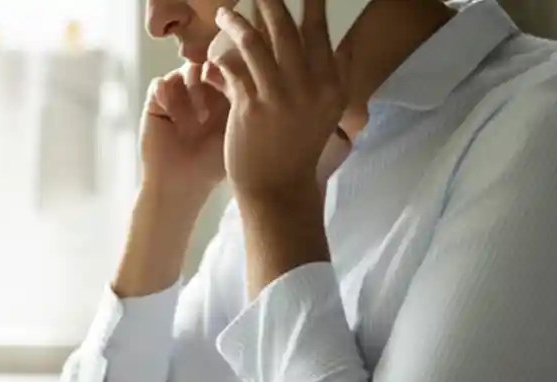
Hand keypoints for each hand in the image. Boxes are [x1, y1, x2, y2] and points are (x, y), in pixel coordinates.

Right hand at [140, 63, 230, 214]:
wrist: (180, 185)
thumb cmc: (212, 164)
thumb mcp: (234, 129)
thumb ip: (241, 98)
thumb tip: (245, 69)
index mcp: (224, 96)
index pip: (229, 67)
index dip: (232, 70)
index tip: (235, 88)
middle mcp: (201, 93)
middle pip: (207, 61)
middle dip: (212, 73)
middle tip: (216, 89)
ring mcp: (177, 97)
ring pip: (185, 70)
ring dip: (192, 87)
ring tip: (199, 116)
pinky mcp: (156, 104)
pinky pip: (159, 83)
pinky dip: (166, 93)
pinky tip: (174, 117)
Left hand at [211, 0, 348, 198]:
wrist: (279, 187)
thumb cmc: (301, 147)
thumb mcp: (330, 111)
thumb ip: (339, 75)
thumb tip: (345, 43)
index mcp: (330, 82)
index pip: (320, 30)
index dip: (311, 3)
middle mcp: (309, 86)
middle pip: (286, 28)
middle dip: (270, 1)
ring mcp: (279, 96)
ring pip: (255, 43)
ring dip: (237, 22)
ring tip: (225, 11)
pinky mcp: (251, 108)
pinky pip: (233, 70)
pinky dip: (221, 58)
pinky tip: (211, 54)